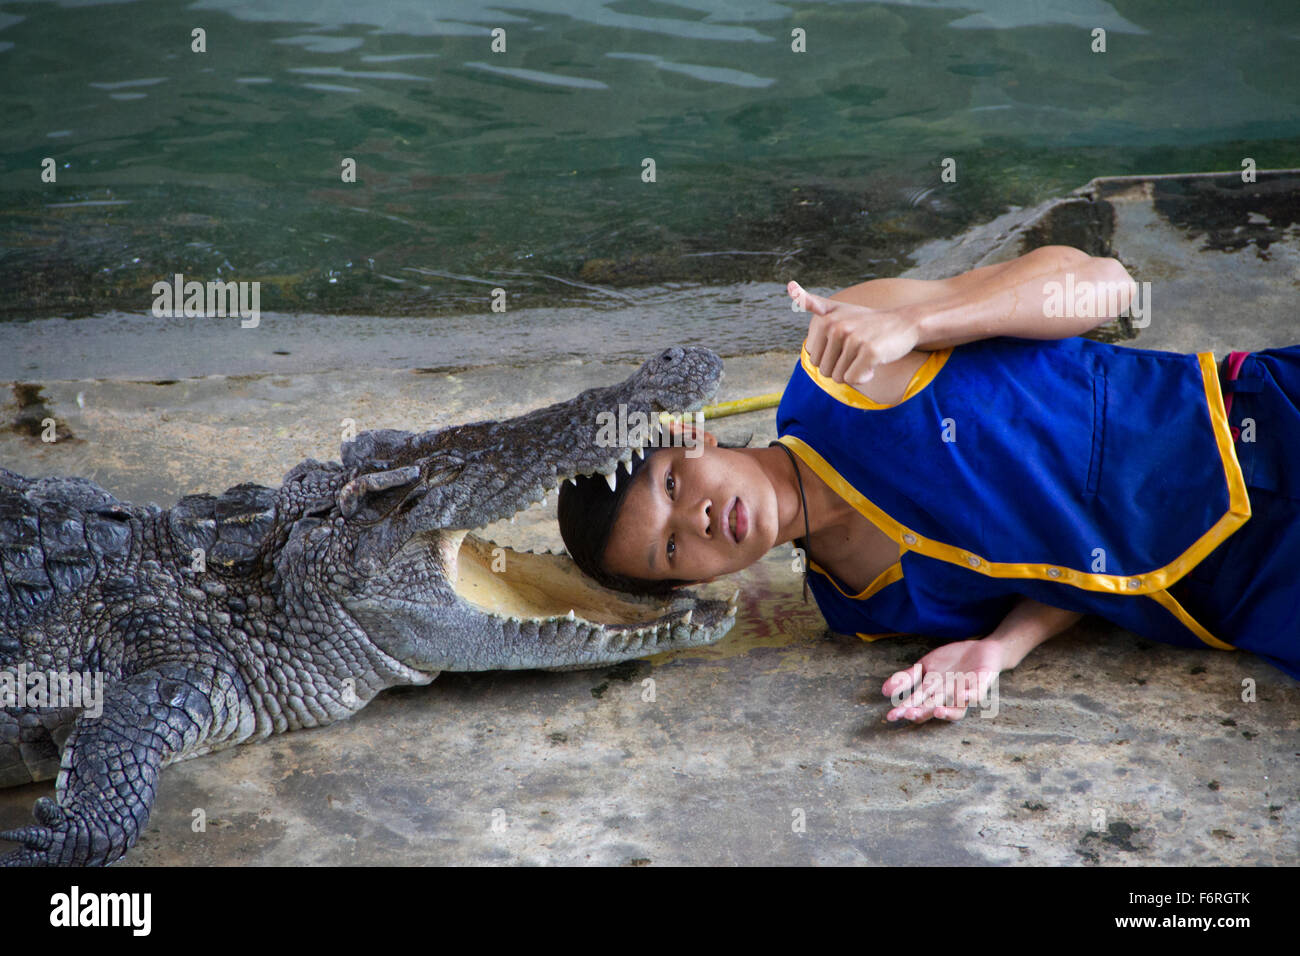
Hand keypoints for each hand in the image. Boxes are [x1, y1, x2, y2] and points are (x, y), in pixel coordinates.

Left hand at [788, 280, 920, 384]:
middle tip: (858, 350)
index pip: (814, 359)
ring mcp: (853, 339)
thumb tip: (789, 286)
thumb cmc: (868, 321)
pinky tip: (874, 362)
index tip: (845, 344)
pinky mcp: (869, 352)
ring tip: (866, 354)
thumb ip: (814, 303)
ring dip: (854, 372)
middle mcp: (836, 327)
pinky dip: (864, 376)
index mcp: (824, 320)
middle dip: (841, 367)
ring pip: (840, 377)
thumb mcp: (839, 309)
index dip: (830, 358)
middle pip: (825, 370)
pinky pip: (854, 379)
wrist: (904, 323)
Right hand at [881, 637, 1006, 722]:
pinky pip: (978, 695)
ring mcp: (966, 693)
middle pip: (933, 709)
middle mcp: (948, 698)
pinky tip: (963, 695)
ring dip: (948, 712)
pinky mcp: (981, 685)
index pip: (917, 705)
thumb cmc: (952, 662)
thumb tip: (884, 691)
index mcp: (933, 694)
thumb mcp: (924, 667)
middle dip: (921, 712)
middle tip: (908, 714)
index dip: (904, 710)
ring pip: (957, 710)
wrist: (981, 650)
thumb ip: (906, 678)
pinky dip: (971, 696)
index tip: (891, 716)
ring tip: (937, 712)